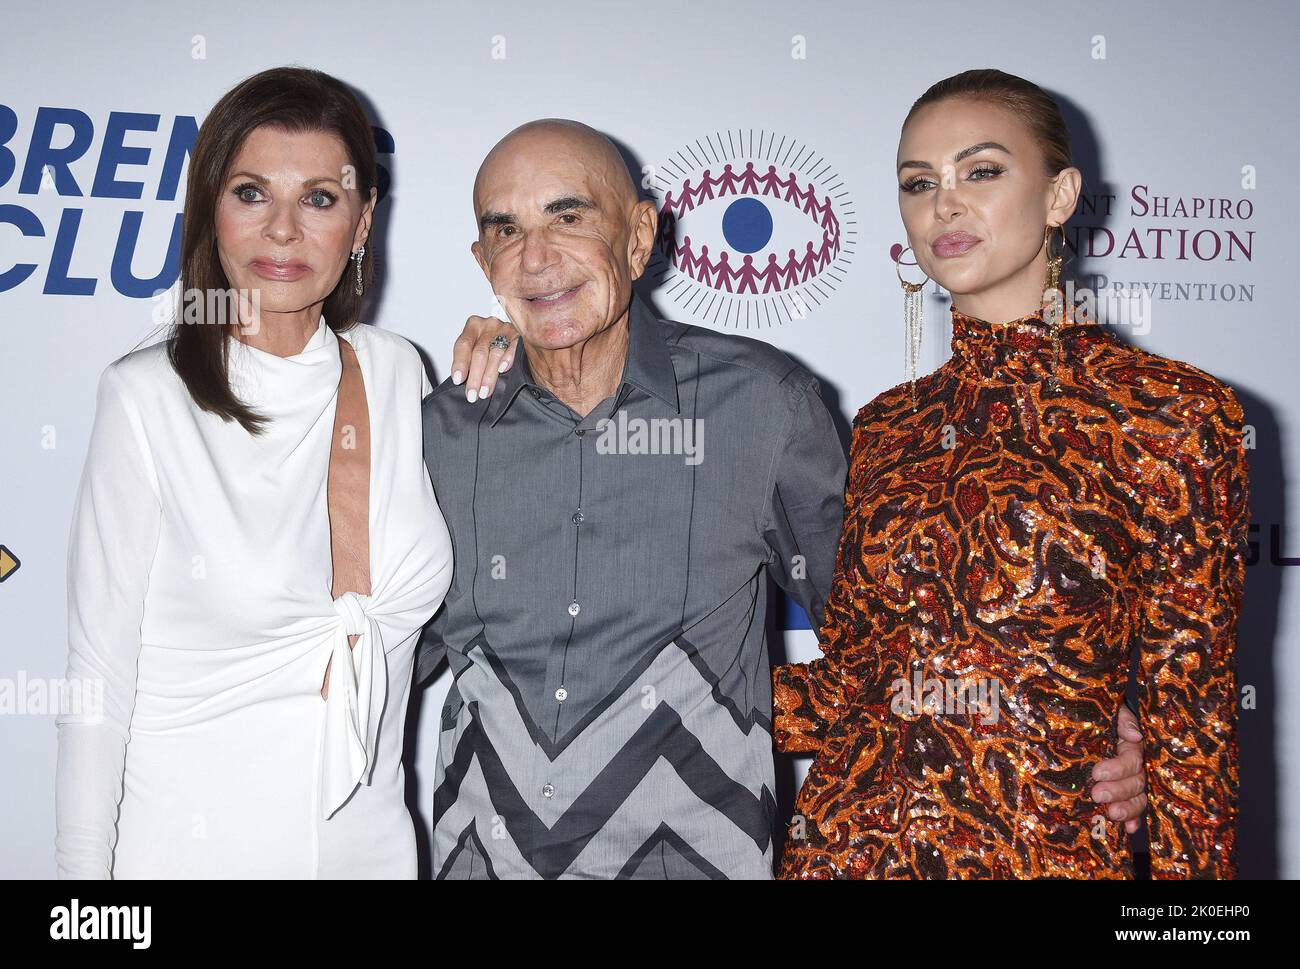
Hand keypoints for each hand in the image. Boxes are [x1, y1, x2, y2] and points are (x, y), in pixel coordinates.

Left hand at [450, 315, 518, 402]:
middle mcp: (488, 326)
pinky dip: (508, 358)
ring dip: (489, 375)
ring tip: (485, 391)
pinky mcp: (519, 334)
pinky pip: (513, 347)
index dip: (460, 363)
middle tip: (473, 393)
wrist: (511, 334)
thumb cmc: (489, 345)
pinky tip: (503, 369)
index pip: (463, 345)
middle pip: (479, 352)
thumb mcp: (475, 348)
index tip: (458, 379)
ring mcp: (504, 329)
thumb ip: (469, 361)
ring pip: (495, 353)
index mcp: (473, 327)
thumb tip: (463, 384)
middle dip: (475, 376)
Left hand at [1089, 702, 1147, 832]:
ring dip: (1127, 808)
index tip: (1096, 773)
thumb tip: (1135, 736)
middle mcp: (1135, 768)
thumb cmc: (1101, 717)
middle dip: (1118, 791)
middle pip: (1136, 783)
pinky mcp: (1123, 796)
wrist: (1088, 724)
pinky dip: (1134, 820)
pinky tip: (1129, 829)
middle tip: (1096, 794)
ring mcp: (1131, 783)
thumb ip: (1124, 720)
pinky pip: (1135, 810)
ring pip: (1138, 798)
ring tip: (1111, 813)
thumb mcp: (1113, 713)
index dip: (1117, 769)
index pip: (1131, 761)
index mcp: (1131, 748)